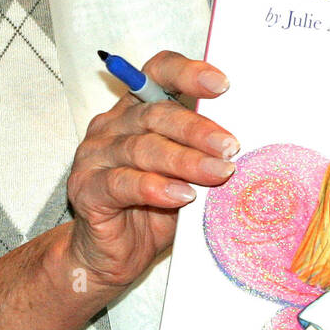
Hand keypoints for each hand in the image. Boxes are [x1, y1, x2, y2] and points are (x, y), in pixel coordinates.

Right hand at [66, 50, 237, 291]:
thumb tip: (244, 146)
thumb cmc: (153, 210)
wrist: (110, 256)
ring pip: (142, 148)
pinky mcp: (85, 189)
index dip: (188, 73)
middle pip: (156, 113)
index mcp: (137, 110)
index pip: (157, 73)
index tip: (221, 85)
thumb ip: (203, 155)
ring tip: (218, 173)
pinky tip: (182, 195)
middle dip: (198, 129)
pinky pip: (121, 183)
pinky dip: (155, 187)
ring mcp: (95, 156)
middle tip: (230, 146)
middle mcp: (113, 125)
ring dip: (185, 160)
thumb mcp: (186, 177)